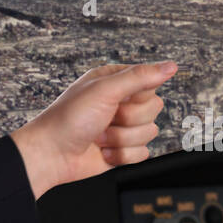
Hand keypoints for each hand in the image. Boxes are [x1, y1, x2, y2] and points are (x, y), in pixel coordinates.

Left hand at [10, 61, 176, 199]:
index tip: (117, 99)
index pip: (150, 83)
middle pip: (154, 109)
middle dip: (128, 119)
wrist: (52, 155)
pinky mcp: (123, 150)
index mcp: (115, 81)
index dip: (137, 96)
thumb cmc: (69, 118)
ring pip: (150, 133)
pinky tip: (103, 152)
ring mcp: (122, 127)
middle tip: (105, 119)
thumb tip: (170, 66)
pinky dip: (122, 155)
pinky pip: (143, 153)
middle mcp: (120, 102)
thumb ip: (140, 77)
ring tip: (99, 137)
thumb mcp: (104, 90)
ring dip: (122, 139)